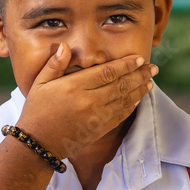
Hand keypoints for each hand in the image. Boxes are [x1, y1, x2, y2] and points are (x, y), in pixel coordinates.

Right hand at [16, 43, 157, 159]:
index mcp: (74, 87)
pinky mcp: (99, 129)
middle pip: (121, 85)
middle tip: (153, 67)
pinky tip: (139, 98)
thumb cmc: (37, 110)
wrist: (39, 143)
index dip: (126, 65)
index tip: (139, 58)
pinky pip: (120, 115)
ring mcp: (96, 117)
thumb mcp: (40, 84)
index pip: (107, 72)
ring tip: (150, 80)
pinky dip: (132, 105)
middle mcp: (88, 101)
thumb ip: (55, 64)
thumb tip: (66, 46)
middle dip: (139, 75)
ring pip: (124, 100)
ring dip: (140, 89)